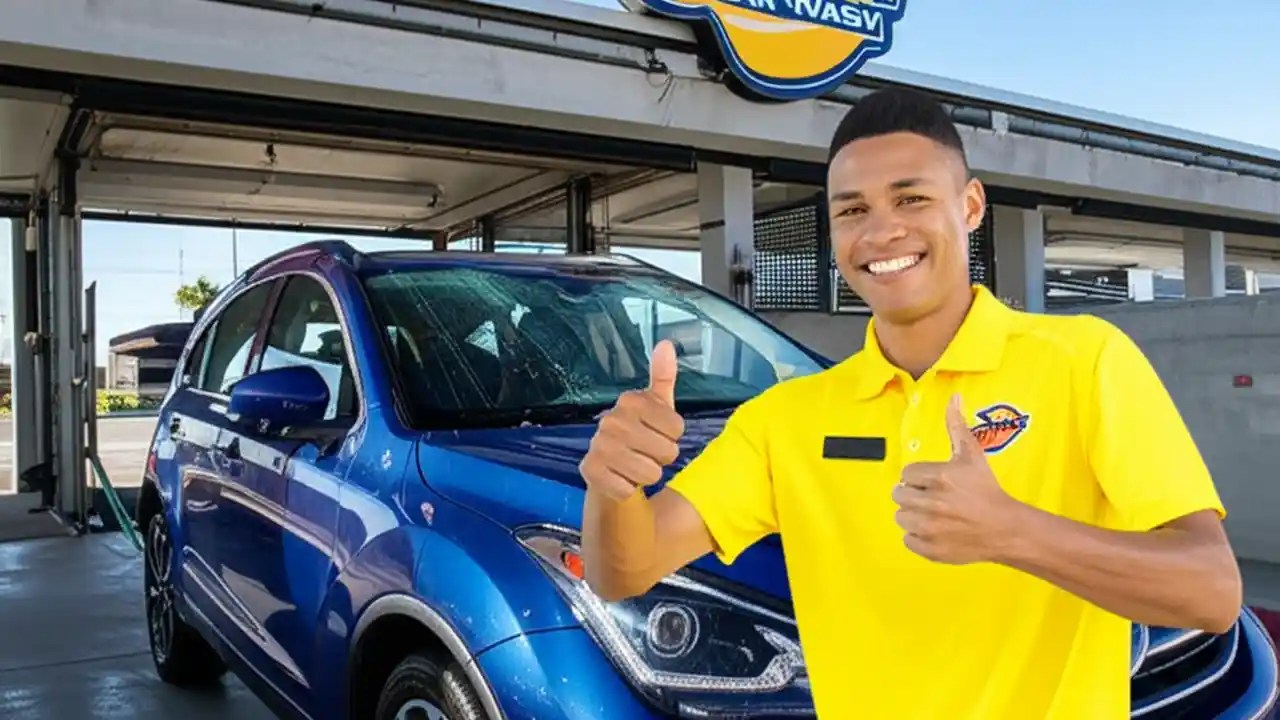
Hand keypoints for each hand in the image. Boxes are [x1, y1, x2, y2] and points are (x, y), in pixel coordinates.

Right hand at [579, 341, 685, 501]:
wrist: (610, 470)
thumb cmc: (639, 436)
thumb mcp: (657, 407)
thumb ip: (663, 377)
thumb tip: (666, 344)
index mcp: (630, 400)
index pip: (677, 427)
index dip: (673, 437)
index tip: (658, 434)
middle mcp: (610, 419)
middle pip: (667, 451)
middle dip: (662, 459)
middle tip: (646, 454)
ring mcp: (598, 445)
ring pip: (650, 473)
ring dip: (647, 476)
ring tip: (634, 467)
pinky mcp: (590, 471)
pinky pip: (629, 489)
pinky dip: (628, 490)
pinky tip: (620, 479)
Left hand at [892, 394, 1022, 563]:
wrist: (1006, 529)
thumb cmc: (987, 490)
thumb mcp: (972, 455)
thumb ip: (956, 426)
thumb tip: (953, 397)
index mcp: (939, 478)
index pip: (907, 473)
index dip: (921, 476)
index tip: (937, 481)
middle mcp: (931, 503)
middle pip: (899, 494)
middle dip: (913, 493)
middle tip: (933, 497)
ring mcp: (929, 529)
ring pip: (901, 517)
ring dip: (913, 514)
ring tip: (935, 513)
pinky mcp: (929, 549)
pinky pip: (908, 540)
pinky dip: (918, 536)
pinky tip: (937, 530)